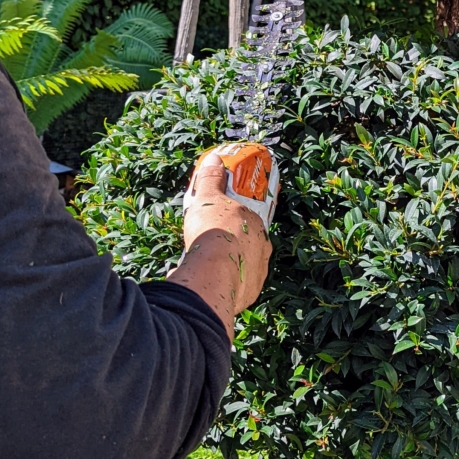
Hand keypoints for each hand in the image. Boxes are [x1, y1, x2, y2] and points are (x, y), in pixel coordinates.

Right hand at [166, 152, 271, 338]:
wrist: (212, 273)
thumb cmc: (214, 232)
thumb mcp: (209, 199)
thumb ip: (212, 180)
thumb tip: (215, 160)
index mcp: (257, 230)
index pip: (250, 225)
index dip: (234, 224)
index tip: (219, 225)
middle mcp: (262, 255)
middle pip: (246, 249)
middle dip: (228, 248)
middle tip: (207, 246)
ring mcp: (255, 278)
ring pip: (238, 272)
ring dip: (221, 270)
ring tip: (199, 267)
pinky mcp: (243, 299)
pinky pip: (228, 291)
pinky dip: (213, 287)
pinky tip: (197, 283)